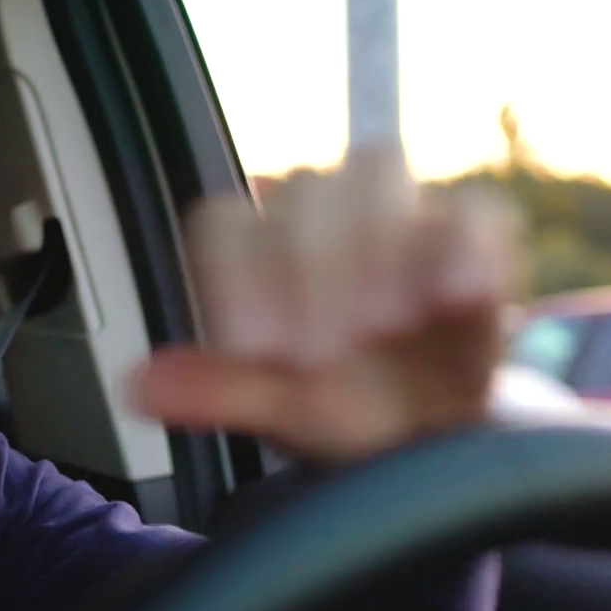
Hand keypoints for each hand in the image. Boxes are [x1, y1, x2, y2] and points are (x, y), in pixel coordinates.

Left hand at [128, 147, 524, 465]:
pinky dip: (466, 247)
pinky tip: (455, 298)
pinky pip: (472, 210)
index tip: (253, 348)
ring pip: (376, 175)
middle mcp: (321, 217)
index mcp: (257, 251)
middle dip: (311, 268)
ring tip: (384, 328)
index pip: (228, 226)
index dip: (237, 278)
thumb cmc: (342, 409)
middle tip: (320, 354)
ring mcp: (398, 214)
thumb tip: (137, 389)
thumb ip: (219, 393)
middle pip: (306, 192)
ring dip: (379, 245)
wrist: (430, 436)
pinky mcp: (472, 232)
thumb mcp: (280, 411)